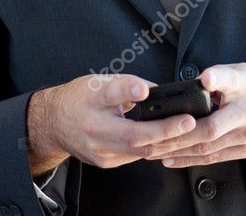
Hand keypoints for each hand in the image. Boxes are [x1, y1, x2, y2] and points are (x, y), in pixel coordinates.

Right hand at [28, 73, 199, 172]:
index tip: (145, 91)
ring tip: (192, 133)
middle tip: (190, 121)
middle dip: (166, 130)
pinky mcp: (108, 162)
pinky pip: (138, 157)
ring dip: (169, 144)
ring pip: (141, 152)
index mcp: (92, 106)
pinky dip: (158, 149)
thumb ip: (126, 84)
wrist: (52, 124)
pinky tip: (175, 142)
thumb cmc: (78, 99)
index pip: (112, 96)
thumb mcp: (97, 82)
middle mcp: (96, 133)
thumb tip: (155, 91)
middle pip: (134, 136)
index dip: (129, 92)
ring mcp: (102, 153)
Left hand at [144, 63, 245, 167]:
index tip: (206, 78)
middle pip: (211, 126)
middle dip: (178, 134)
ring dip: (177, 150)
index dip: (218, 78)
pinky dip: (188, 159)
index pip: (232, 79)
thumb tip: (194, 84)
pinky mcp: (245, 150)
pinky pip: (213, 158)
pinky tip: (169, 159)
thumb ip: (219, 76)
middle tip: (152, 134)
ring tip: (152, 149)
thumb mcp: (241, 72)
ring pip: (207, 147)